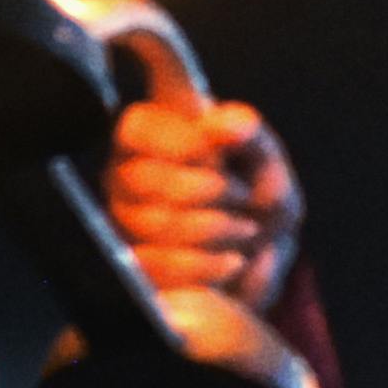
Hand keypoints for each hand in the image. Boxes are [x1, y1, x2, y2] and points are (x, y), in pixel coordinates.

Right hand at [106, 88, 298, 309]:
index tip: (220, 151)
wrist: (261, 255)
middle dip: (210, 189)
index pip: (138, 126)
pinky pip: (159, 264)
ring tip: (248, 228)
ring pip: (154, 222)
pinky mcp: (131, 261)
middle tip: (246, 195)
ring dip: (217, 228)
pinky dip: (208, 263)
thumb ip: (248, 136)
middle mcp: (127, 170)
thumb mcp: (265, 161)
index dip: (182, 140)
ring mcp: (123, 217)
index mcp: (154, 131)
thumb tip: (224, 122)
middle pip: (144, 177)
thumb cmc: (255, 194)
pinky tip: (233, 260)